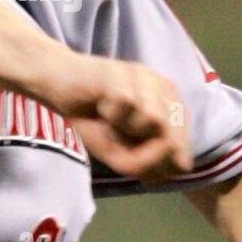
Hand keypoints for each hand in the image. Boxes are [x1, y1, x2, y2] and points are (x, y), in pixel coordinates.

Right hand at [33, 51, 192, 187]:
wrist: (58, 84)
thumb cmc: (92, 119)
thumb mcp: (120, 153)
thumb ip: (147, 164)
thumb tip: (172, 152)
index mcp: (173, 111)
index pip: (183, 157)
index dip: (155, 168)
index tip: (131, 159)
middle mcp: (167, 91)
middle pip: (173, 142)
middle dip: (141, 152)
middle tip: (116, 137)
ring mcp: (150, 80)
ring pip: (154, 122)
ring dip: (123, 129)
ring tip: (109, 116)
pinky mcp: (130, 73)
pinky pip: (128, 108)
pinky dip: (109, 114)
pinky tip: (101, 102)